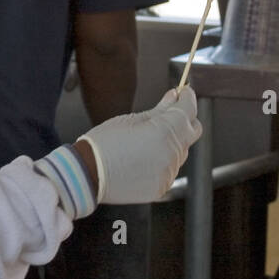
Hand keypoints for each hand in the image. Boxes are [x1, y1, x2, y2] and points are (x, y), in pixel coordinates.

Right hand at [78, 88, 202, 204]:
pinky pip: (170, 169)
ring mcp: (168, 173)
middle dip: (183, 120)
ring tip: (145, 142)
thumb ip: (159, 109)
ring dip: (171, 143)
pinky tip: (142, 159)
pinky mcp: (162, 187)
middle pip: (192, 131)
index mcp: (163, 131)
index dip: (188, 98)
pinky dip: (162, 162)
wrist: (86, 175)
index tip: (185, 92)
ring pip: (180, 152)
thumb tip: (174, 96)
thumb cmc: (104, 143)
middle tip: (168, 114)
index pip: (188, 110)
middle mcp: (171, 153)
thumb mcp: (131, 119)